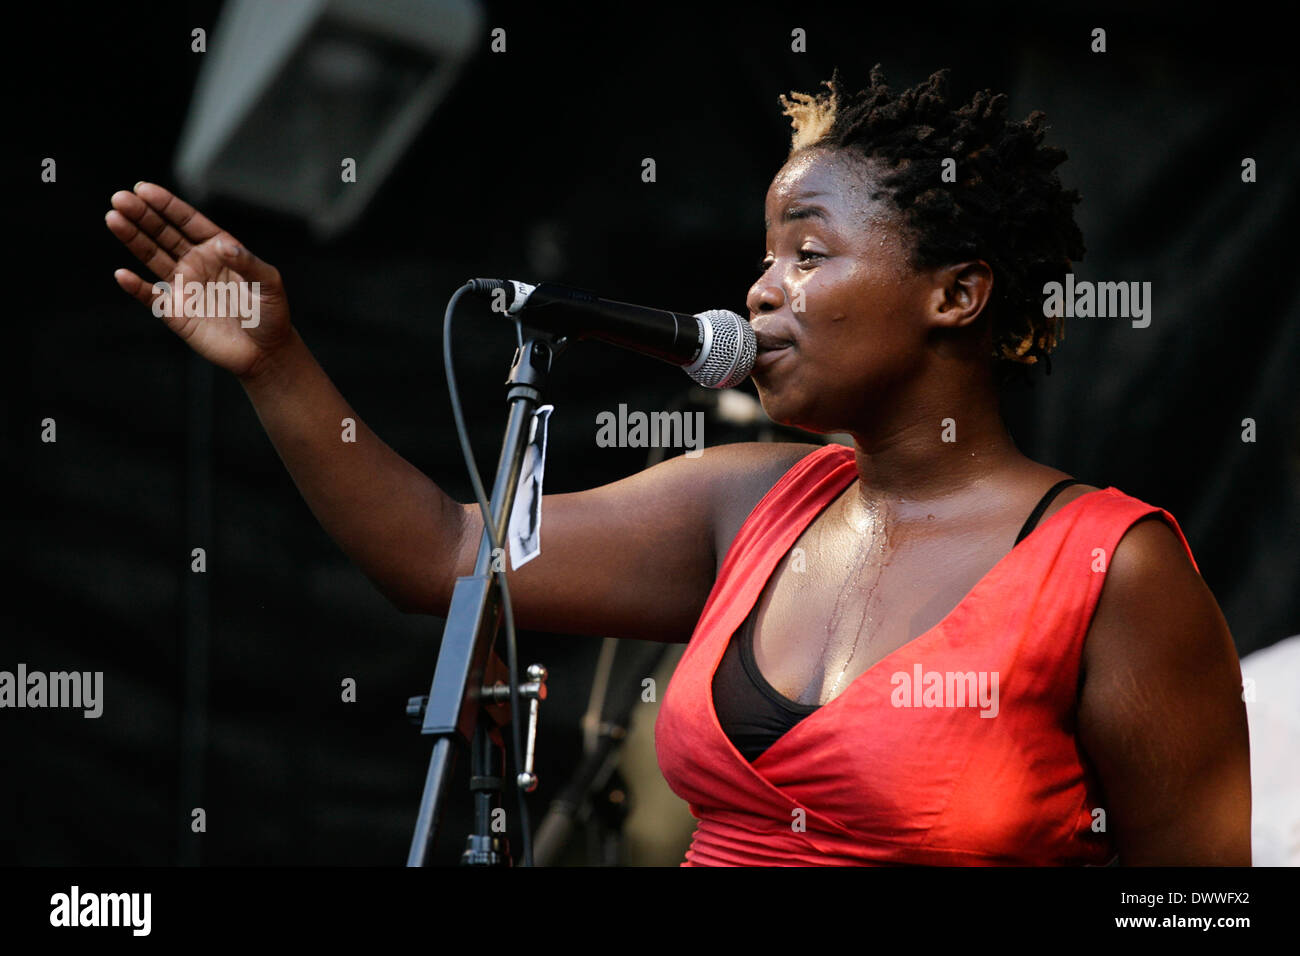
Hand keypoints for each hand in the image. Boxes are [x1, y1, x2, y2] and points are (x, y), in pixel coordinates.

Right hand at [106, 182, 293, 380]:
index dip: (166, 205)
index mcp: (219, 249)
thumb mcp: (269, 284)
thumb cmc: (271, 315)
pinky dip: (136, 287)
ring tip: (113, 219)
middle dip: (142, 215)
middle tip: (120, 198)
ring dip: (133, 239)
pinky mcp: (175, 312)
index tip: (143, 189)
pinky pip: (150, 296)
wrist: (266, 353)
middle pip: (164, 233)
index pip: (188, 221)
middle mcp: (197, 263)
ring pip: (152, 256)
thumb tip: (224, 246)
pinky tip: (122, 275)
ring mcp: (184, 285)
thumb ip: (248, 263)